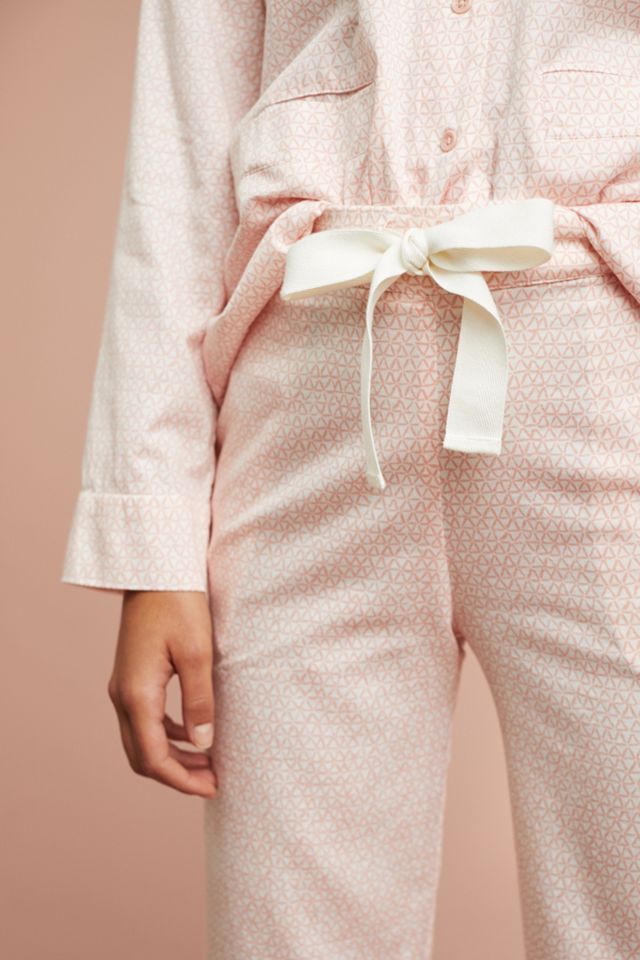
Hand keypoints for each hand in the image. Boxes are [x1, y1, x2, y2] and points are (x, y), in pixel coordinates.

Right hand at [107, 590, 217, 797]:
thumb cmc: (179, 603)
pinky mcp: (131, 675)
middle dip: (176, 774)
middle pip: (142, 755)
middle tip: (213, 781)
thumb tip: (204, 745)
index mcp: (137, 694)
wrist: (156, 567)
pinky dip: (167, 734)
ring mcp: (123, 685)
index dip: (182, 780)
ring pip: (141, 739)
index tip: (213, 787)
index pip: (153, 758)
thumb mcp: (198, 653)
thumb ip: (200, 702)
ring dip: (172, 755)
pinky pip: (144, 719)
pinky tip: (195, 731)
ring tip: (209, 761)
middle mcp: (122, 694)